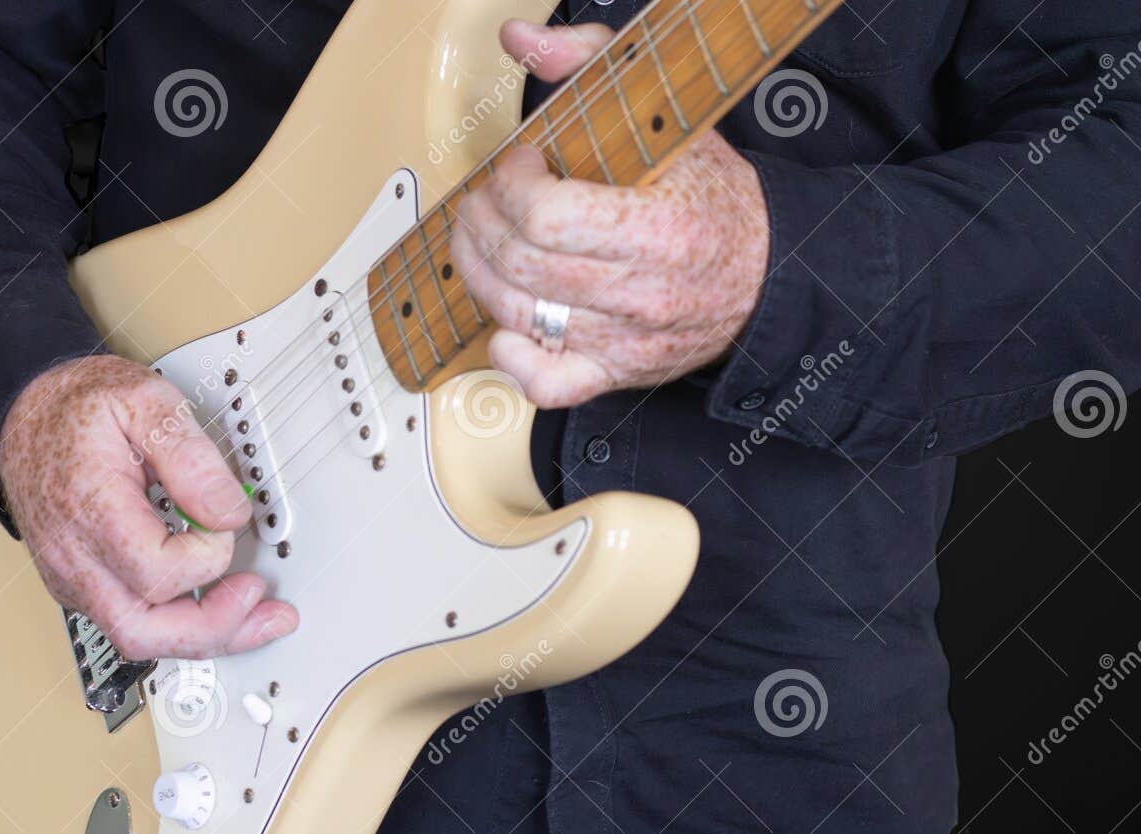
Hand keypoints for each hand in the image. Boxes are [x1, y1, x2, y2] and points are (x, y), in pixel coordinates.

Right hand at [0, 354, 297, 659]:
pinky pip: (134, 625)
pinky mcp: (82, 587)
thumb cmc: (78, 407)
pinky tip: (216, 604)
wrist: (26, 412)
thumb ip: (191, 456)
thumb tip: (229, 512)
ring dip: (204, 635)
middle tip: (260, 603)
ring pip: (139, 640)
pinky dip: (181, 624)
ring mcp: (74, 579)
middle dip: (213, 627)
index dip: (208, 555)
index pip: (157, 573)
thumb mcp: (144, 400)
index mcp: (90, 511)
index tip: (225, 520)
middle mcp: (74, 558)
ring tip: (254, 615)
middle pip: (142, 632)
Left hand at [450, 19, 769, 408]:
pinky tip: (504, 324)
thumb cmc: (712, 199)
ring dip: (478, 275)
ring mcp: (625, 340)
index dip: (510, 185)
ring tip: (478, 241)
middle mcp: (642, 292)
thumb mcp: (667, 118)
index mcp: (659, 227)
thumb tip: (521, 38)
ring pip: (520, 317)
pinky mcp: (614, 373)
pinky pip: (546, 384)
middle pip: (522, 266)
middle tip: (480, 199)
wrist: (764, 274)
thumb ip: (592, 64)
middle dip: (480, 223)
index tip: (517, 163)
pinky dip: (510, 358)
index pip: (547, 217)